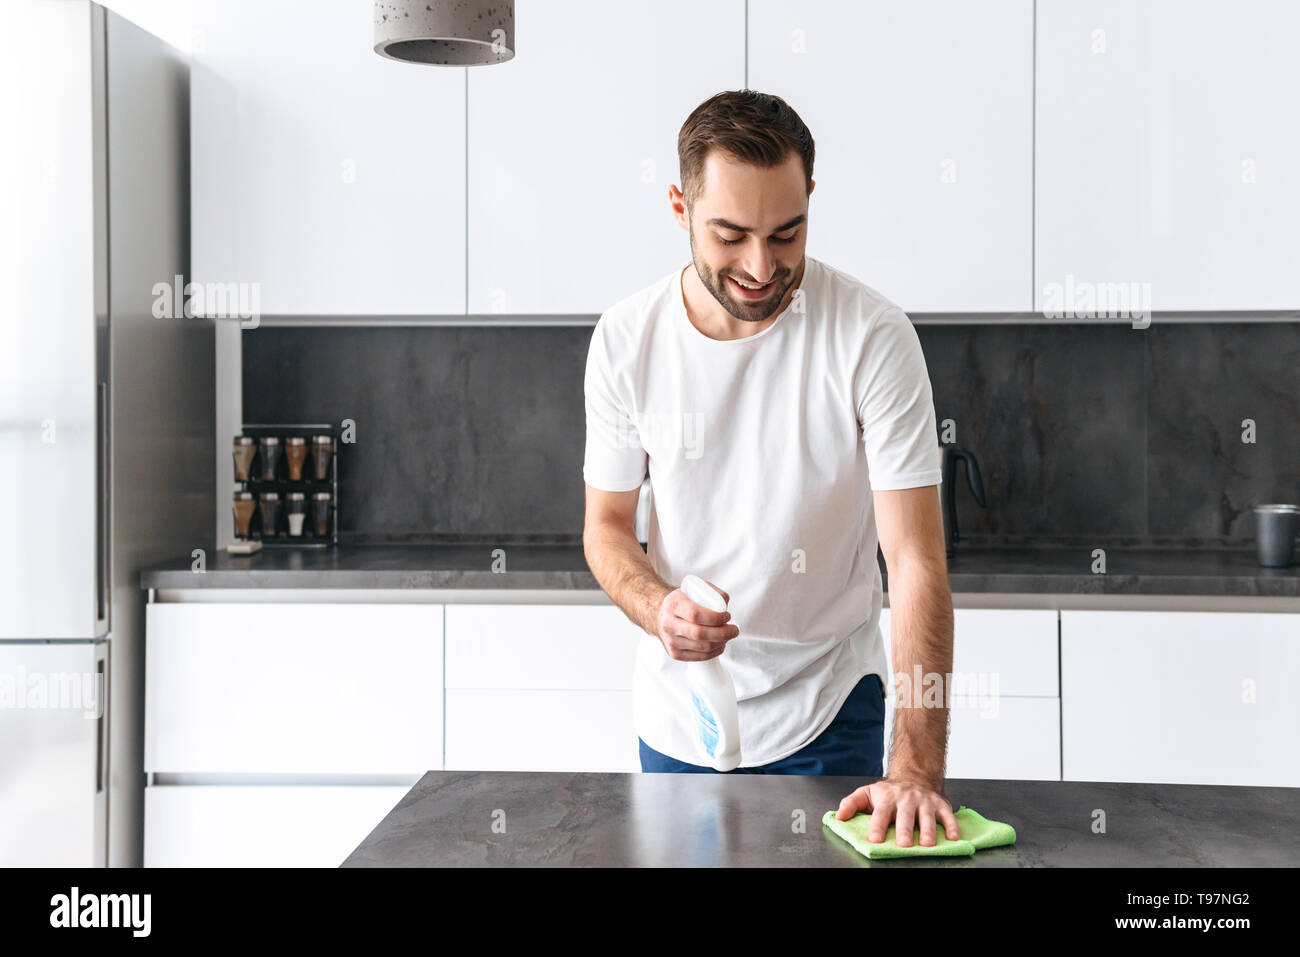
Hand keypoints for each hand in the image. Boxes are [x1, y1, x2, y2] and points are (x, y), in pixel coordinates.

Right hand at [656, 579, 737, 660]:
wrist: (659, 614)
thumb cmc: (681, 603)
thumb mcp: (692, 590)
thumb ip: (712, 592)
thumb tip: (724, 604)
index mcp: (674, 605)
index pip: (696, 615)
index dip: (715, 618)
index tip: (727, 616)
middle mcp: (669, 624)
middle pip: (700, 634)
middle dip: (723, 633)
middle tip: (734, 629)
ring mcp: (670, 641)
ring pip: (702, 647)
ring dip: (721, 643)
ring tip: (728, 636)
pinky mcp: (674, 653)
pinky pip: (698, 657)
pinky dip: (714, 653)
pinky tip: (720, 646)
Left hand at [834, 775, 959, 846]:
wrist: (915, 776)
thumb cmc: (889, 791)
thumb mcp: (867, 793)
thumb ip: (852, 804)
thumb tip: (839, 817)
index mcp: (887, 798)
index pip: (881, 813)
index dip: (878, 826)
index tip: (875, 839)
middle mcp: (907, 799)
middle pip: (905, 816)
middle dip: (904, 830)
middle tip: (903, 844)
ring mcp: (925, 801)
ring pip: (927, 816)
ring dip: (928, 830)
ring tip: (927, 843)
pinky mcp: (941, 804)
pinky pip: (948, 816)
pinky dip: (952, 826)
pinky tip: (953, 837)